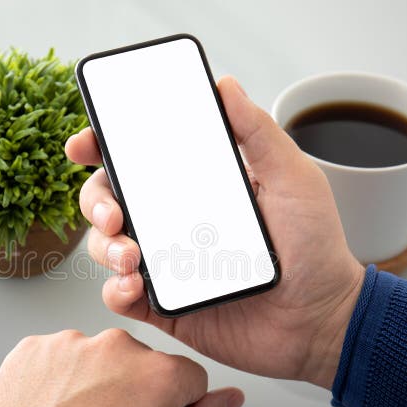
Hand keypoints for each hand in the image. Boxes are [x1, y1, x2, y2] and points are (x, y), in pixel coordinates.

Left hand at [0, 328, 243, 406]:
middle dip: (133, 391)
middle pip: (141, 364)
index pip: (189, 377)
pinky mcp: (34, 347)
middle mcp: (116, 347)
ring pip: (98, 357)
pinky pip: (58, 355)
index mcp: (157, 374)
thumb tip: (228, 399)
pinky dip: (57, 377)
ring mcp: (71, 343)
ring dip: (93, 381)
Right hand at [66, 76, 364, 388]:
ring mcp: (166, 264)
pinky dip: (115, 290)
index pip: (136, 160)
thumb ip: (258, 133)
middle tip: (115, 213)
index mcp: (195, 187)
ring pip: (105, 247)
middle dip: (96, 202)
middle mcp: (173, 222)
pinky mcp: (165, 305)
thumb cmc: (314, 248)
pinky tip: (133, 285)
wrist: (322, 319)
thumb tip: (226, 86)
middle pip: (107, 200)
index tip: (84, 144)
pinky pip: (120, 296)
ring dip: (104, 247)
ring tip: (131, 256)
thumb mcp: (291, 179)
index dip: (101, 147)